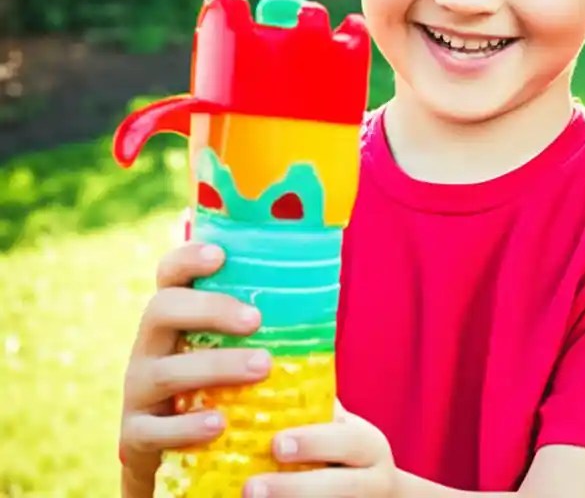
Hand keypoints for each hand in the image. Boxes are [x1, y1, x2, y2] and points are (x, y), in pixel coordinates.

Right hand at [119, 242, 270, 494]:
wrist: (182, 454)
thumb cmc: (221, 389)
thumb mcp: (234, 353)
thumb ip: (260, 328)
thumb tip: (322, 297)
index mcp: (174, 320)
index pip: (169, 277)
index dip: (187, 259)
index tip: (220, 254)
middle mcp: (149, 348)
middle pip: (162, 310)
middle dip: (210, 310)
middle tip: (255, 319)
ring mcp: (139, 391)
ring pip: (165, 370)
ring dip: (216, 366)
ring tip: (262, 367)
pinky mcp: (137, 435)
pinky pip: (155, 429)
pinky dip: (187, 427)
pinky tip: (219, 423)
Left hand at [243, 402, 397, 497]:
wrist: (374, 495)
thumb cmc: (342, 452)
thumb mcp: (340, 429)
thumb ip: (314, 409)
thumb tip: (261, 370)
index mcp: (369, 448)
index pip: (350, 441)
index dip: (315, 442)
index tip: (276, 444)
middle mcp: (372, 482)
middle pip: (343, 488)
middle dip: (296, 488)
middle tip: (251, 488)